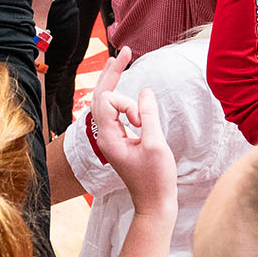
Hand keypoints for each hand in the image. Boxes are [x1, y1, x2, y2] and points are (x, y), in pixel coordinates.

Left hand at [87, 50, 176, 215]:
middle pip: (101, 96)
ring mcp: (111, 138)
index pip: (109, 102)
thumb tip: (146, 91)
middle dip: (112, 73)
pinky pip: (114, 113)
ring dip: (114, 83)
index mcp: (108, 137)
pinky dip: (120, 97)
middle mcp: (105, 136)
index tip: (143, 122)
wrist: (155, 204)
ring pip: (106, 103)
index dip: (128, 104)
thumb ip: (149, 116)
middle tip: (124, 52)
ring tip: (120, 61)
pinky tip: (122, 86)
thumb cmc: (156, 179)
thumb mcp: (155, 145)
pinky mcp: (120, 140)